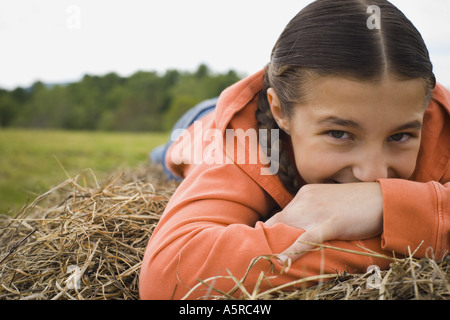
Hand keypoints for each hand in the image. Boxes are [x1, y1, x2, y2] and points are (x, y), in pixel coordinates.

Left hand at [265, 182, 383, 261]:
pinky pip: (305, 238)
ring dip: (275, 246)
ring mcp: (316, 210)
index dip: (269, 231)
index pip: (280, 214)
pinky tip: (281, 261)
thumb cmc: (358, 204)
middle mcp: (305, 198)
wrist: (384, 199)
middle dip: (268, 239)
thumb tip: (301, 229)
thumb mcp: (329, 204)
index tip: (263, 243)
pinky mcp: (330, 223)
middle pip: (278, 221)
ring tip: (263, 261)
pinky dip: (292, 250)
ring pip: (287, 229)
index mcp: (305, 193)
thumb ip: (313, 212)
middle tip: (257, 256)